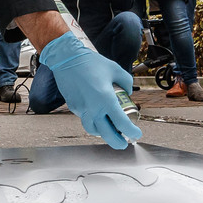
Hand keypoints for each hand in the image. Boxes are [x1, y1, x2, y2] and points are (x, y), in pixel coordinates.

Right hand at [37, 33, 141, 149]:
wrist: (66, 59)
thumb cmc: (90, 62)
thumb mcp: (115, 69)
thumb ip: (126, 82)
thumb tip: (127, 92)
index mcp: (106, 99)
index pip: (122, 123)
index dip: (132, 131)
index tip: (136, 133)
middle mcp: (93, 108)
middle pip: (107, 134)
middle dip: (117, 142)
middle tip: (123, 143)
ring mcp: (81, 109)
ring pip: (93, 130)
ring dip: (103, 134)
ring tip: (109, 132)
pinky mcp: (73, 107)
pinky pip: (85, 119)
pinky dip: (92, 120)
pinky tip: (97, 114)